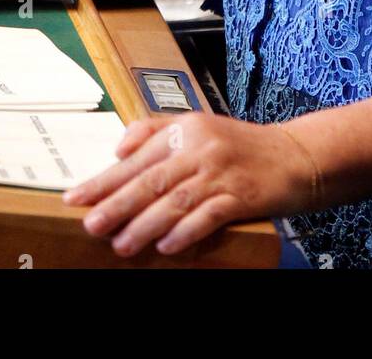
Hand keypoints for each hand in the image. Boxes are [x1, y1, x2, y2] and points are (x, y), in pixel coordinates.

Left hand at [62, 112, 318, 257]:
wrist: (296, 155)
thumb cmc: (242, 146)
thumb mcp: (199, 126)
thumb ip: (156, 131)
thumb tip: (117, 148)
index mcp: (186, 129)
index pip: (136, 156)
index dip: (105, 179)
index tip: (76, 197)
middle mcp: (201, 147)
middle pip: (151, 179)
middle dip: (117, 204)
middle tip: (91, 224)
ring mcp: (222, 171)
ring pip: (175, 200)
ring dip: (145, 224)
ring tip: (122, 244)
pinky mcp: (242, 195)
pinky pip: (209, 216)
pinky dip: (187, 231)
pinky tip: (167, 246)